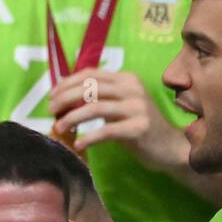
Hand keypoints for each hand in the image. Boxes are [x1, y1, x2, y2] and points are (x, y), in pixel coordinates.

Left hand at [50, 68, 188, 170]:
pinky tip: (78, 145)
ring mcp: (138, 107)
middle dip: (65, 99)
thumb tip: (62, 98)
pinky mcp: (140, 128)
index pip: (90, 74)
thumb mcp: (118, 106)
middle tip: (50, 111)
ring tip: (58, 128)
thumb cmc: (138, 126)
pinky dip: (89, 138)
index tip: (52, 96)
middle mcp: (133, 89)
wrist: (170, 147)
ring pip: (95, 107)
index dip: (67, 83)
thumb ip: (98, 98)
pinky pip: (107, 131)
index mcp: (126, 79)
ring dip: (72, 118)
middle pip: (90, 88)